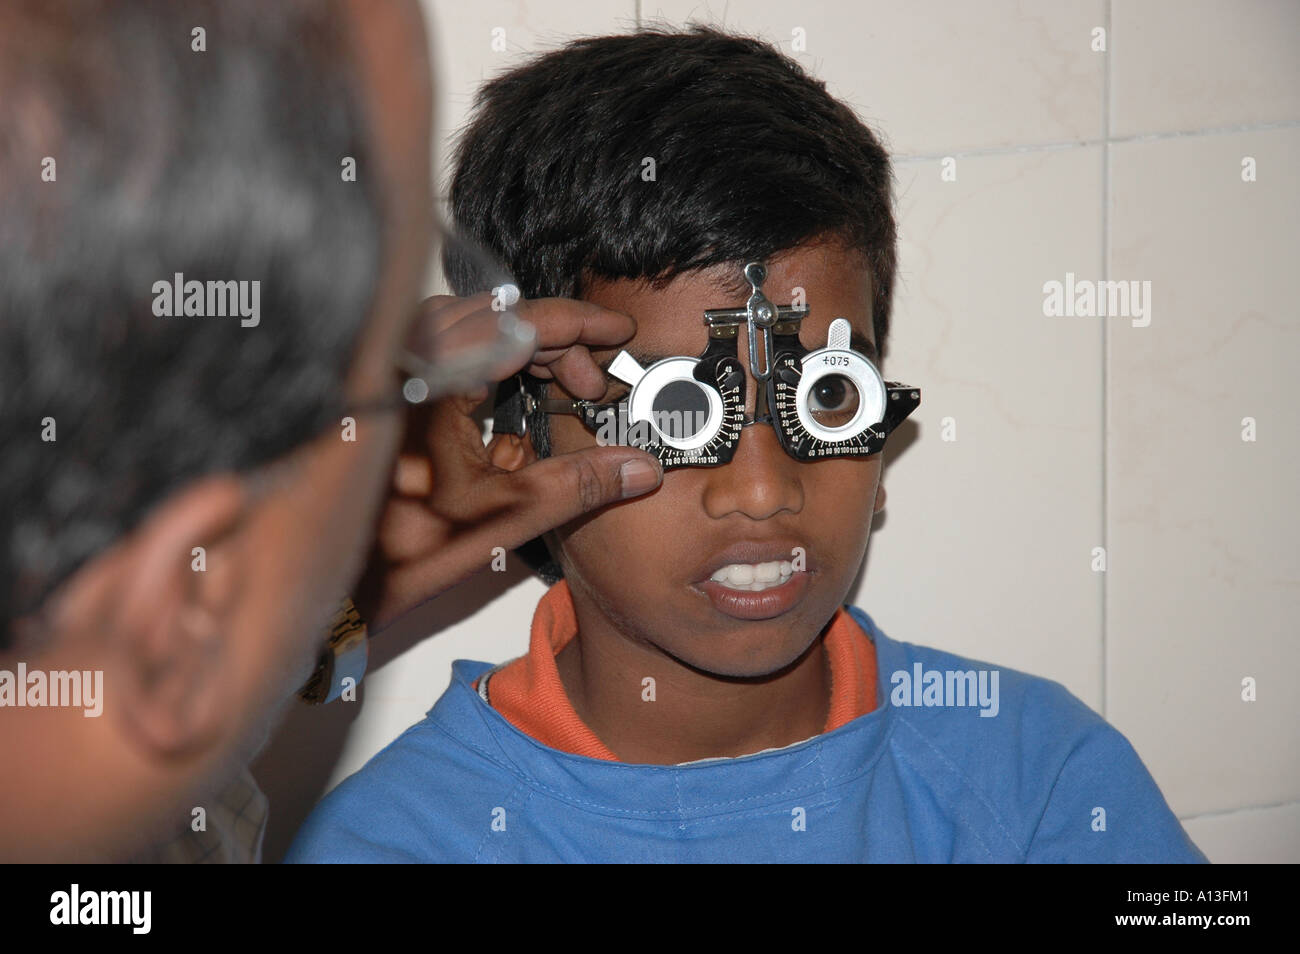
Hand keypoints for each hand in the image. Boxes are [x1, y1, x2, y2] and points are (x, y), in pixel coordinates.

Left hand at [356, 293, 661, 629]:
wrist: (330, 582)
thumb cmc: (397, 551)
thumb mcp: (503, 516)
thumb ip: (578, 485)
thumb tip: (637, 468)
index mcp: (428, 375)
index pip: (518, 321)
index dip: (578, 324)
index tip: (617, 330)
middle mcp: (401, 358)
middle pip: (498, 318)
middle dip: (557, 345)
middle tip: (595, 383)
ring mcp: (389, 369)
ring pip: (472, 333)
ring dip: (525, 355)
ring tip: (564, 389)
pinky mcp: (385, 387)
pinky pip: (446, 355)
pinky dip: (489, 370)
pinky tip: (514, 412)